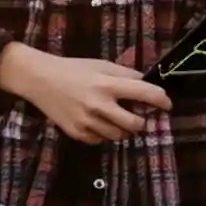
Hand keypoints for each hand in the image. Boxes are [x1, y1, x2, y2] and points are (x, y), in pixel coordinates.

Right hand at [0, 43, 172, 144]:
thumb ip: (125, 74)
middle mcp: (99, 105)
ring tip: (113, 117)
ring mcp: (87, 122)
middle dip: (141, 122)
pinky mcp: (77, 133)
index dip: (162, 100)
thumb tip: (148, 84)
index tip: (167, 105)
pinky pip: (101, 140)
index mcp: (107, 84)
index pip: (145, 94)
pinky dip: (103, 133)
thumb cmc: (72, 68)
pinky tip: (94, 121)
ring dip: (122, 129)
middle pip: (136, 125)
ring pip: (119, 136)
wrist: (37, 79)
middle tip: (137, 116)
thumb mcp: (100, 64)